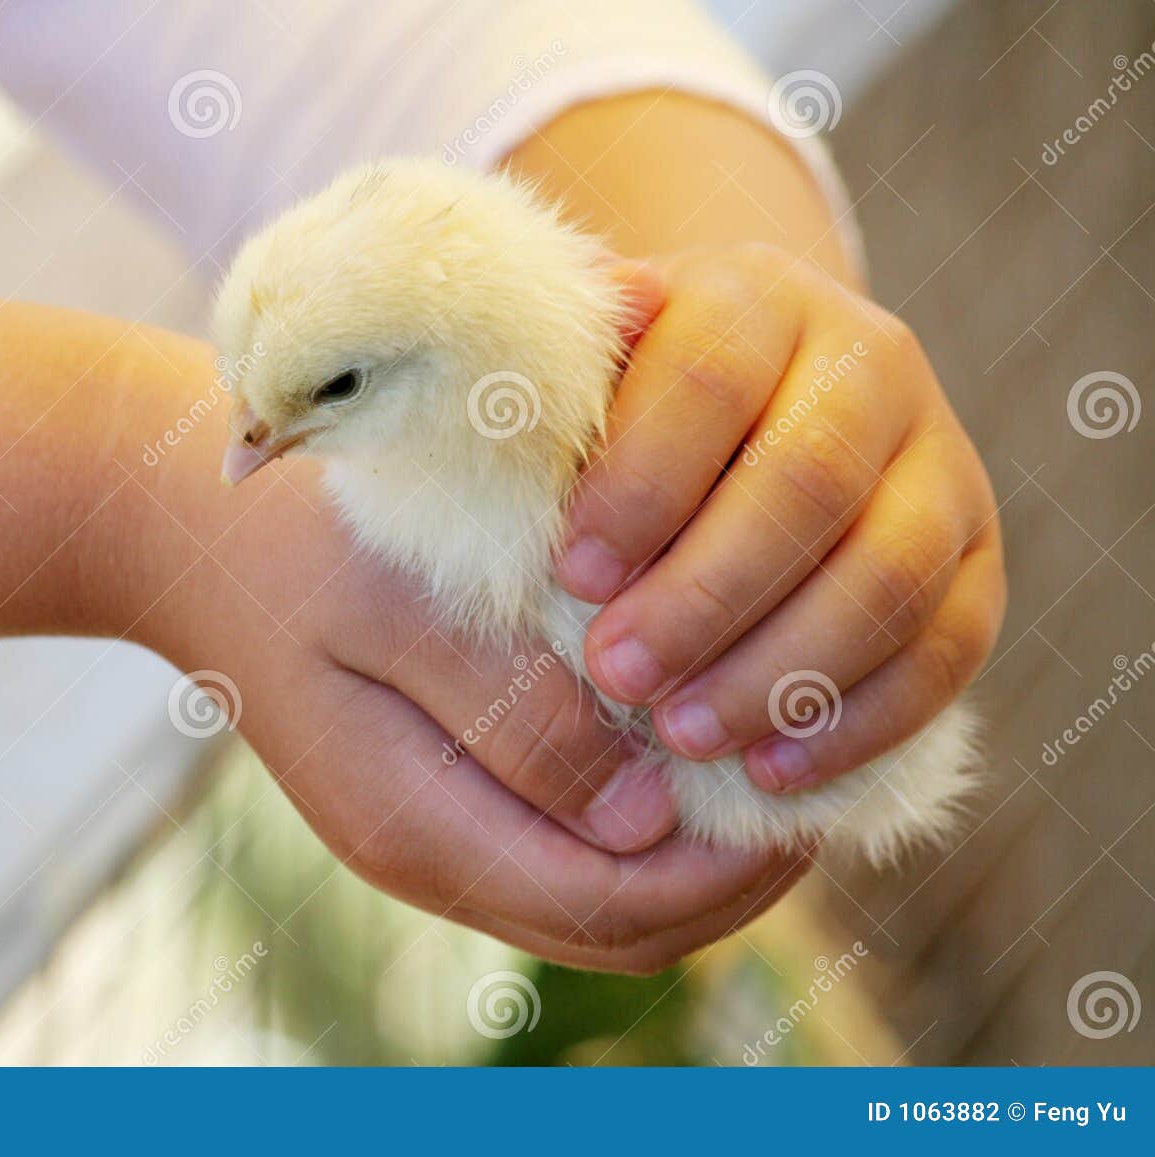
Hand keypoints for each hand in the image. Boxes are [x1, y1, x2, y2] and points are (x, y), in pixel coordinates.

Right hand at [131, 438, 807, 973]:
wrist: (193, 535)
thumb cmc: (295, 546)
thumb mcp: (397, 608)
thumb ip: (514, 713)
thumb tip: (646, 816)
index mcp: (417, 825)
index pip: (616, 903)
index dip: (730, 862)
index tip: (807, 771)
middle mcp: (433, 856)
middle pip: (627, 926)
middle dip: (738, 872)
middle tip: (816, 772)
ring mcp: (433, 836)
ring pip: (605, 903)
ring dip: (700, 853)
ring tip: (770, 761)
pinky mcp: (438, 801)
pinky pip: (570, 850)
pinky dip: (647, 823)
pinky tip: (685, 742)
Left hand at [558, 244, 1004, 813]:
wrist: (755, 412)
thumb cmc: (630, 414)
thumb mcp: (586, 383)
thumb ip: (557, 395)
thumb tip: (509, 407)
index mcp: (756, 301)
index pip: (709, 378)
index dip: (641, 482)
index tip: (571, 574)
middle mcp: (869, 363)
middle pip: (809, 480)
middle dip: (705, 593)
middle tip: (616, 674)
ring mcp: (939, 462)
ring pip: (891, 572)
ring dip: (781, 668)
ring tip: (680, 735)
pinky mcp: (978, 561)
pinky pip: (948, 650)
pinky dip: (860, 721)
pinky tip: (771, 771)